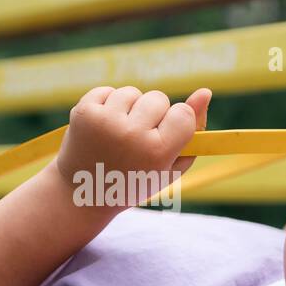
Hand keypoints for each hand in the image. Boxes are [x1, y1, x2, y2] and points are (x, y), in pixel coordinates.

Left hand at [55, 86, 211, 201]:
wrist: (81, 195)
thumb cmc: (133, 182)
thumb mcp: (169, 167)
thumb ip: (193, 133)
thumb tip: (204, 92)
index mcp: (156, 153)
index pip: (183, 114)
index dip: (176, 124)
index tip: (165, 138)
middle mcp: (130, 135)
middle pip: (158, 99)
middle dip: (153, 115)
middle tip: (137, 142)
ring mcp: (104, 122)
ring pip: (133, 92)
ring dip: (129, 109)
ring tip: (118, 135)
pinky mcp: (83, 112)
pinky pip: (109, 91)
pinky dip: (108, 105)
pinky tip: (102, 128)